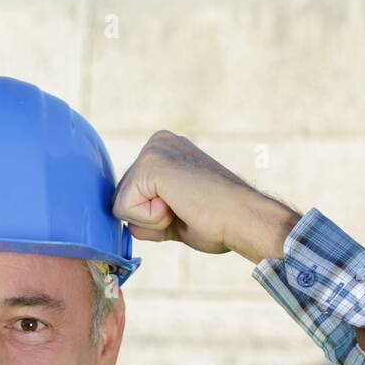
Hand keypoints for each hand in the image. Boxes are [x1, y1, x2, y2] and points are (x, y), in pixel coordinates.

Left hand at [112, 131, 300, 262]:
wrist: (244, 219)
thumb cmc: (217, 221)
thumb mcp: (172, 214)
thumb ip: (148, 210)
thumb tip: (122, 218)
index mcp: (163, 151)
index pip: (129, 197)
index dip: (152, 218)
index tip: (186, 208)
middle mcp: (156, 143)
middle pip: (121, 200)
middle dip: (149, 219)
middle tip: (187, 209)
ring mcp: (153, 150)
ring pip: (121, 206)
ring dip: (152, 220)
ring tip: (185, 207)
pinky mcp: (150, 164)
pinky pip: (124, 209)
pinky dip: (152, 220)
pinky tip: (180, 206)